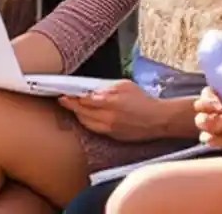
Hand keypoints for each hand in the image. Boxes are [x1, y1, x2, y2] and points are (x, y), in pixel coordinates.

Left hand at [57, 80, 171, 141]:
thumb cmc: (143, 100)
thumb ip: (106, 87)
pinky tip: (85, 117)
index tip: (63, 94)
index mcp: (110, 102)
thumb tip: (91, 90)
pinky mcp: (112, 136)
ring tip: (73, 108)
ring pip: (86, 123)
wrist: (158, 120)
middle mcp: (107, 117)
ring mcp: (109, 129)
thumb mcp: (124, 85)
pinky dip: (87, 122)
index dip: (72, 97)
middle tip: (63, 100)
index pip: (84, 100)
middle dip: (71, 106)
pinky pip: (94, 129)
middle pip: (82, 112)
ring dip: (77, 115)